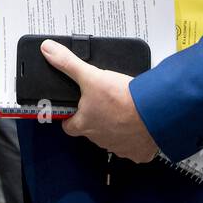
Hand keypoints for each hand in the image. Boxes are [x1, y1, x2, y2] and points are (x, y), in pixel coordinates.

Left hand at [42, 39, 158, 162]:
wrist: (154, 113)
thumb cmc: (123, 99)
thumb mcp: (92, 76)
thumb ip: (68, 63)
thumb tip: (48, 50)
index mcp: (84, 124)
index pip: (68, 126)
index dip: (70, 118)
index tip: (74, 110)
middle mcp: (99, 138)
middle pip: (91, 131)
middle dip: (95, 120)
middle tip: (104, 104)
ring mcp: (119, 147)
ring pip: (111, 138)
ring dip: (115, 128)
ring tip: (123, 111)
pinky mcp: (137, 152)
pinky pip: (133, 148)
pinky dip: (134, 139)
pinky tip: (138, 125)